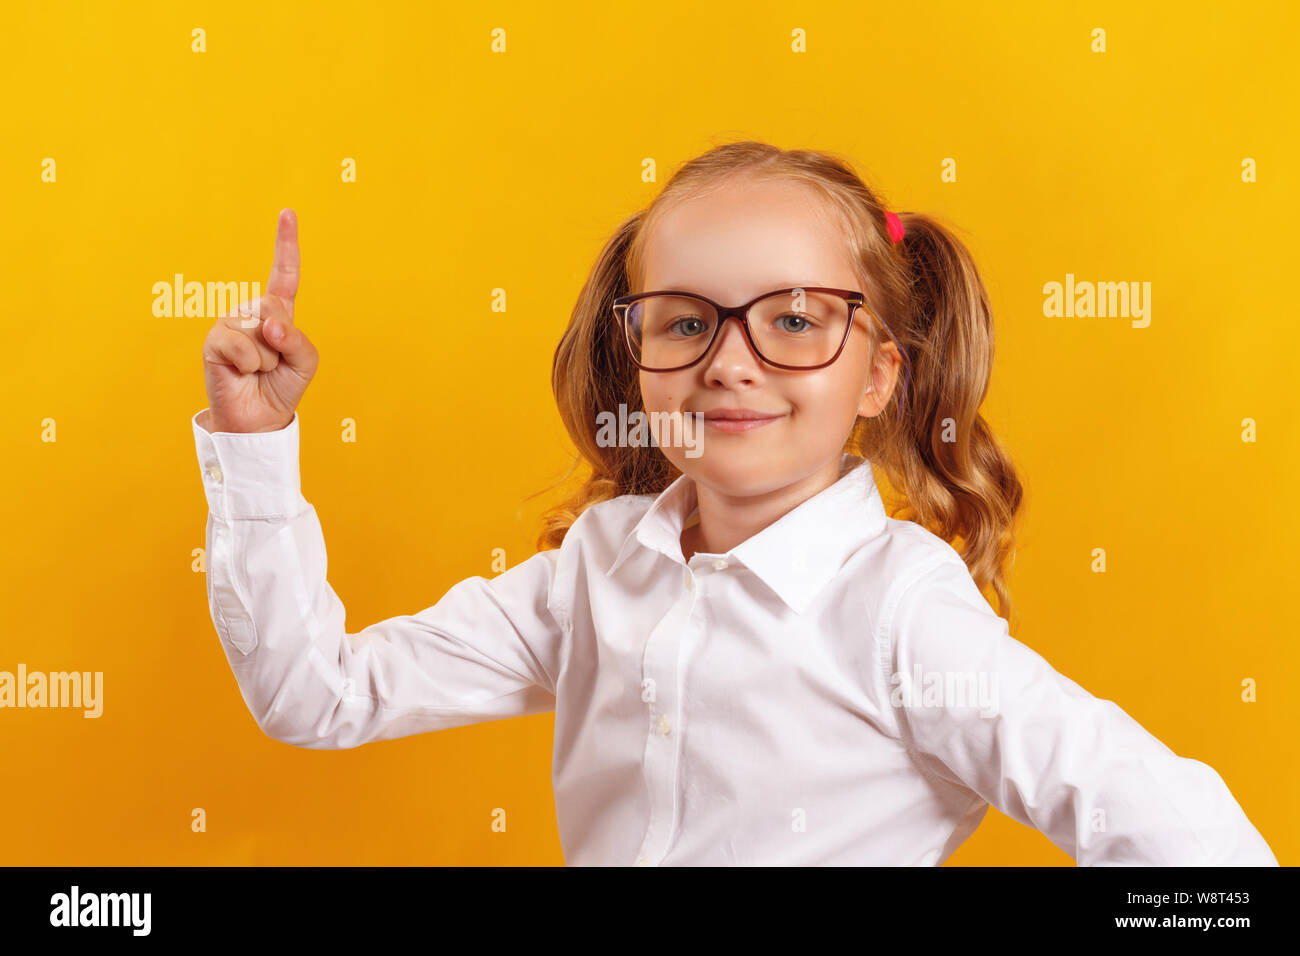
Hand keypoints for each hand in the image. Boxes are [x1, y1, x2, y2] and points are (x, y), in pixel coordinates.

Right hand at [199, 208, 318, 432]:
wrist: (259, 418)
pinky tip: (242, 373)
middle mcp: (252, 312)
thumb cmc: (282, 387)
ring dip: (268, 358)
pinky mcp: (214, 340)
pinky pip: (242, 346)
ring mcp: (230, 323)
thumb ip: (297, 339)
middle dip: (282, 340)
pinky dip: (250, 365)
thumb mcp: (306, 363)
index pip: (284, 274)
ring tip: (257, 370)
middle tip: (273, 362)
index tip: (287, 213)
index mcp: (278, 313)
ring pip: (259, 329)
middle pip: (273, 305)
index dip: (285, 244)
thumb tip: (269, 325)